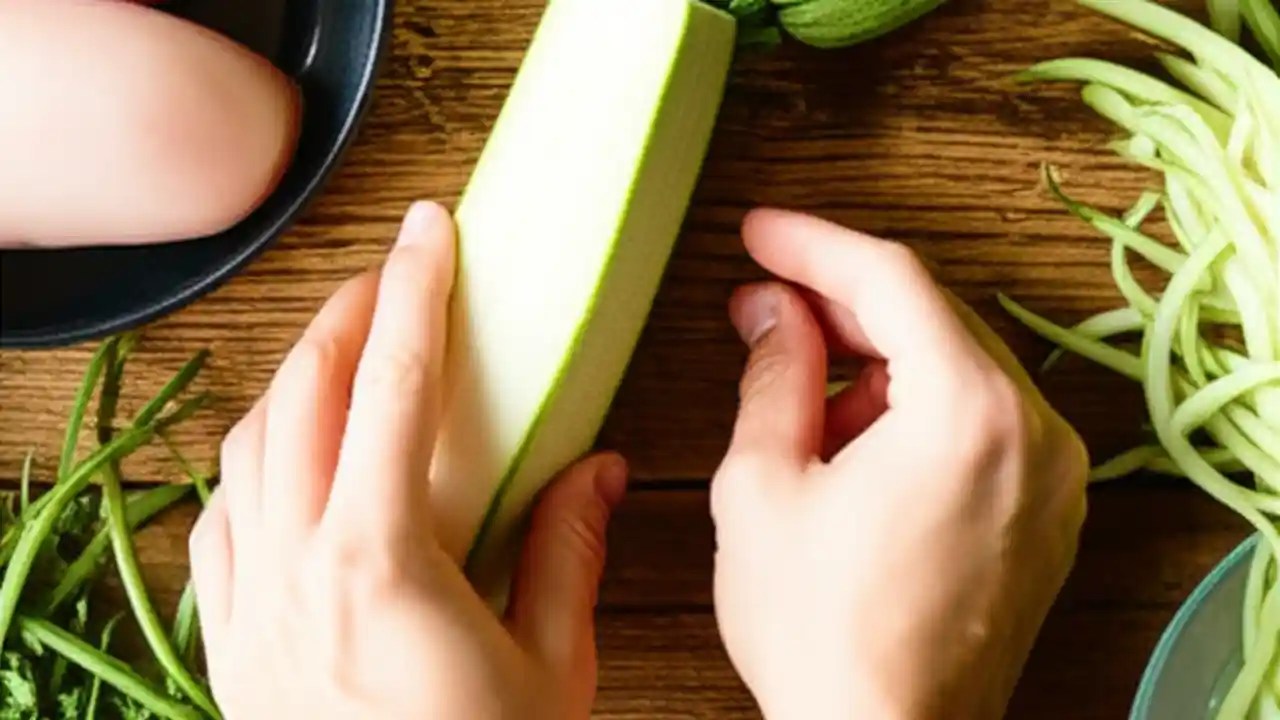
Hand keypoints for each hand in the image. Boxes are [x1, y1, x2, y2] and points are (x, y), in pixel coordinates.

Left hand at [189, 202, 627, 719]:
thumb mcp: (553, 668)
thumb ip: (568, 553)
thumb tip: (598, 470)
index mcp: (379, 566)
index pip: (392, 389)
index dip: (414, 294)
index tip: (430, 231)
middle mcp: (295, 574)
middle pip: (301, 397)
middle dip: (344, 317)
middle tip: (391, 277)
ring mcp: (248, 611)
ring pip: (246, 450)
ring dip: (295, 382)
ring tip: (344, 354)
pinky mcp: (230, 647)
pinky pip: (219, 521)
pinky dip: (254, 464)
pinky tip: (287, 461)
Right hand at [711, 209, 1087, 719]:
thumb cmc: (822, 636)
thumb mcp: (763, 487)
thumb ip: (774, 375)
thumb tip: (772, 310)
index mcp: (969, 415)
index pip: (890, 279)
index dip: (813, 245)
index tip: (761, 233)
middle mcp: (1034, 434)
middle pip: (930, 318)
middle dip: (839, 303)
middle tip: (763, 301)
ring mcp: (1050, 478)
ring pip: (956, 368)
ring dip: (875, 359)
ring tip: (797, 388)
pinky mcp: (1045, 513)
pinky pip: (981, 422)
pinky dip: (915, 408)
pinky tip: (851, 437)